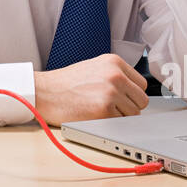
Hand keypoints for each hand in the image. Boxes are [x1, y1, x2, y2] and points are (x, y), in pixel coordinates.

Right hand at [33, 54, 148, 126]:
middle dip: (129, 107)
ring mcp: (111, 92)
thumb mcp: (94, 67)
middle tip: (111, 107)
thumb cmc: (65, 82)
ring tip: (99, 110)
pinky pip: (120, 124)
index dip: (132, 94)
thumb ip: (115, 75)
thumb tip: (134, 93)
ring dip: (120, 117)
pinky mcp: (104, 110)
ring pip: (133, 115)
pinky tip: (94, 116)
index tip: (123, 99)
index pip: (142, 85)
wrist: (44, 91)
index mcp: (114, 62)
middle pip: (141, 101)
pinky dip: (110, 124)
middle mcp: (115, 75)